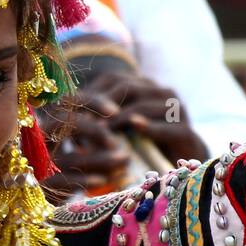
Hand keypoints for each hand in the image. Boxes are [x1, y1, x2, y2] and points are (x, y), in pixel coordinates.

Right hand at [39, 95, 131, 195]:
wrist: (34, 199)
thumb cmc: (60, 168)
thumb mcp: (75, 148)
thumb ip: (91, 136)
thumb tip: (116, 130)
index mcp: (45, 121)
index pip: (67, 101)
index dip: (93, 102)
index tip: (116, 111)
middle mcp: (35, 139)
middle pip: (65, 124)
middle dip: (96, 131)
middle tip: (117, 143)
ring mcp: (34, 163)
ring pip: (72, 157)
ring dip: (102, 160)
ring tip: (123, 162)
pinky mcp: (38, 186)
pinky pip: (65, 181)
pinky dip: (86, 180)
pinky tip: (101, 180)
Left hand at [76, 71, 206, 164]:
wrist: (175, 165)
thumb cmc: (137, 146)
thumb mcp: (113, 131)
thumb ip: (94, 121)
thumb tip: (59, 118)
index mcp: (142, 86)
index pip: (113, 80)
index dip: (92, 93)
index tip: (72, 110)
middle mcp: (159, 92)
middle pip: (128, 88)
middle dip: (104, 104)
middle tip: (84, 120)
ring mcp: (175, 110)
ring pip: (144, 105)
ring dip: (122, 117)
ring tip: (103, 129)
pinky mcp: (186, 131)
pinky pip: (168, 126)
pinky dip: (150, 128)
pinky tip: (135, 129)